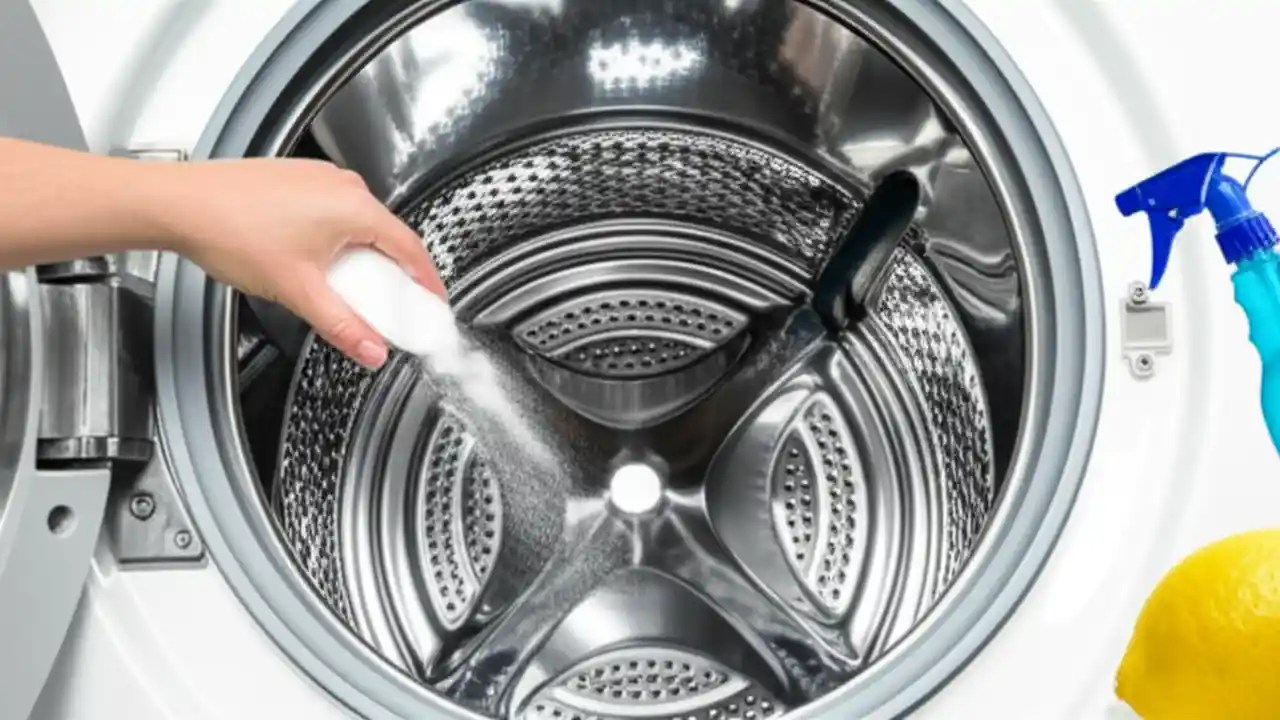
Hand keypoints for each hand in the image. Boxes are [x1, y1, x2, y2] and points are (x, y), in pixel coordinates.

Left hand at [160, 158, 444, 368]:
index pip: (411, 250)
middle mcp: (342, 185)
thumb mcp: (298, 291)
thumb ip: (343, 325)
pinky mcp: (298, 181)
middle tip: (381, 310)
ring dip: (357, 261)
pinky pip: (334, 216)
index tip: (432, 307)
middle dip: (387, 278)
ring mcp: (319, 179)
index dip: (427, 284)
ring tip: (336, 289)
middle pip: (386, 239)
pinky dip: (335, 243)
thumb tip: (371, 348)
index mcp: (354, 206)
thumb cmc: (230, 230)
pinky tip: (312, 265)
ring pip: (358, 228)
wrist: (180, 204)